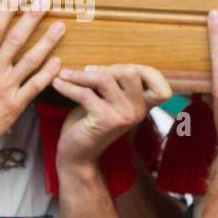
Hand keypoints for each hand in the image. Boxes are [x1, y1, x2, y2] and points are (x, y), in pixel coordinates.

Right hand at [0, 0, 63, 163]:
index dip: (7, 8)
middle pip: (15, 38)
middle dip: (31, 17)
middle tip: (45, 1)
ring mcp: (6, 87)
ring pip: (31, 60)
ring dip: (47, 42)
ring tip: (61, 27)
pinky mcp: (15, 105)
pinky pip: (35, 86)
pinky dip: (48, 73)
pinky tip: (59, 61)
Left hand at [53, 64, 171, 171]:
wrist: (79, 154)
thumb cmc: (91, 123)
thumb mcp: (109, 101)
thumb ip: (117, 85)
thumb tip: (109, 62)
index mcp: (143, 107)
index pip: (161, 85)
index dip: (143, 71)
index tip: (117, 71)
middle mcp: (138, 112)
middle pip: (133, 71)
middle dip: (108, 67)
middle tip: (87, 73)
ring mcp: (124, 116)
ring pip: (106, 78)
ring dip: (81, 74)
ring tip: (66, 74)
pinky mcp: (104, 120)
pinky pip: (85, 93)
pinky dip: (67, 86)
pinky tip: (57, 84)